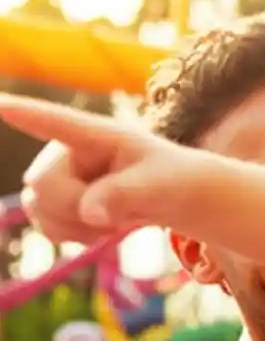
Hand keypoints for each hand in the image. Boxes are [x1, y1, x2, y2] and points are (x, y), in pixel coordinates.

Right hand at [0, 94, 203, 242]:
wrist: (171, 199)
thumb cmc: (171, 180)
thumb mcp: (160, 184)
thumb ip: (127, 193)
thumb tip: (88, 212)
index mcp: (99, 134)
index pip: (56, 122)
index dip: (25, 113)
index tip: (0, 104)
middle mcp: (69, 150)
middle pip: (43, 183)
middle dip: (76, 206)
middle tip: (118, 211)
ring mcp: (58, 175)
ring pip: (38, 208)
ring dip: (77, 224)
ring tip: (114, 218)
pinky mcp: (54, 202)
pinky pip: (45, 226)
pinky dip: (73, 236)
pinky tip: (100, 228)